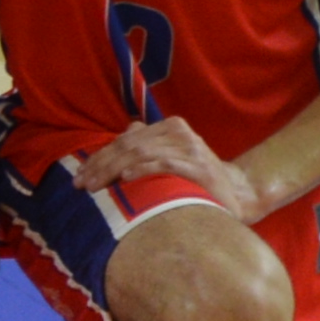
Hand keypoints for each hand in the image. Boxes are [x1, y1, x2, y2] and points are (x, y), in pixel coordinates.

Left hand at [64, 113, 266, 218]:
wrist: (239, 193)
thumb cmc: (198, 179)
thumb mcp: (172, 156)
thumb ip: (150, 145)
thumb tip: (125, 133)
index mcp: (170, 127)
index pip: (126, 139)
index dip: (100, 156)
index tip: (80, 175)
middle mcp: (178, 133)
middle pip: (129, 145)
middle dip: (100, 165)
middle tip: (81, 183)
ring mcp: (189, 149)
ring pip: (140, 153)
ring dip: (112, 169)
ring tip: (95, 185)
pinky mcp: (198, 167)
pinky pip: (163, 164)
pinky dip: (141, 169)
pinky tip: (124, 177)